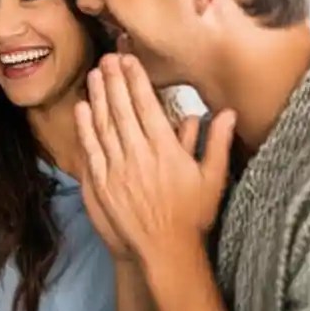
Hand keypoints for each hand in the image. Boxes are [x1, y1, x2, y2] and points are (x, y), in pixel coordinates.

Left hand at [75, 54, 237, 263]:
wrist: (166, 251)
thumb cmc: (192, 216)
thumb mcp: (214, 179)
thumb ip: (218, 143)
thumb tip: (227, 113)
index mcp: (166, 151)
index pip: (147, 106)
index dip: (135, 80)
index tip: (128, 60)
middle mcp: (139, 156)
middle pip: (122, 110)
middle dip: (113, 81)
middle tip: (106, 58)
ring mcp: (118, 170)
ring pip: (104, 125)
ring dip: (98, 97)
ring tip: (94, 75)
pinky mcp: (103, 184)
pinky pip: (92, 149)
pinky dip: (85, 127)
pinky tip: (82, 109)